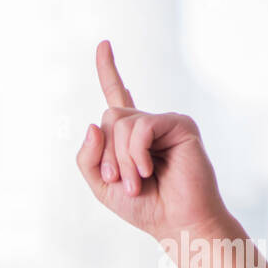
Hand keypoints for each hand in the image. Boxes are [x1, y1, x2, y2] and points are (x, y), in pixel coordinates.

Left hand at [75, 40, 230, 241]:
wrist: (176, 222)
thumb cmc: (143, 206)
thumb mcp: (101, 186)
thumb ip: (88, 158)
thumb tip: (94, 123)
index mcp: (129, 136)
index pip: (116, 95)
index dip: (108, 70)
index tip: (103, 44)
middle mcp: (146, 124)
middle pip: (108, 118)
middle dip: (107, 155)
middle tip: (123, 182)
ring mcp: (163, 122)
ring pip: (120, 123)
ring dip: (122, 160)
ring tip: (138, 182)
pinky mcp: (179, 124)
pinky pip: (141, 127)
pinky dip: (137, 153)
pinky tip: (150, 171)